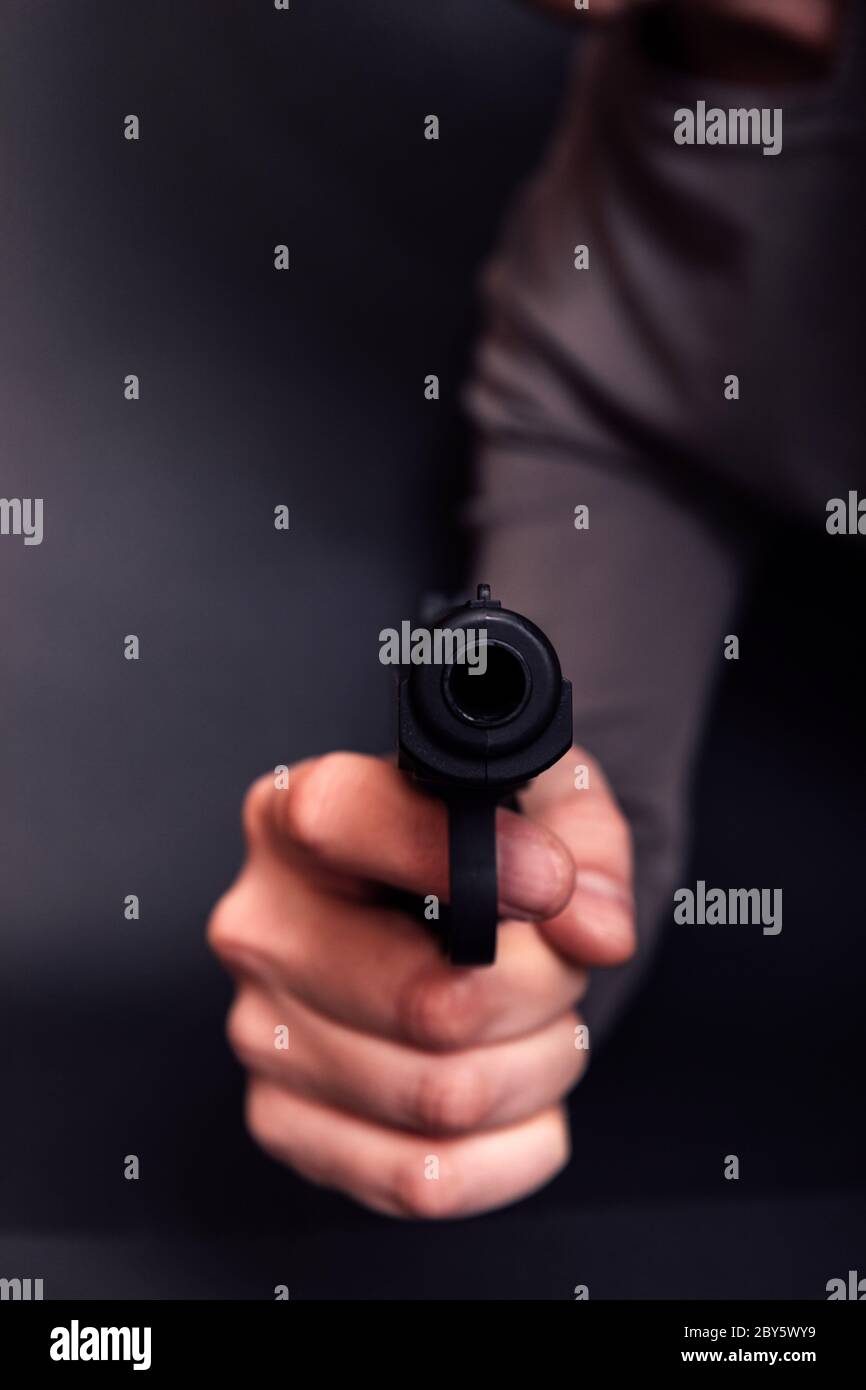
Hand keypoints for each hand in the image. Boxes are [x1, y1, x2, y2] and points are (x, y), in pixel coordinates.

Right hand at [207, 748, 634, 1217]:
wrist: (443, 911)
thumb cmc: (484, 845)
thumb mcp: (544, 798)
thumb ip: (584, 843)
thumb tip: (593, 932)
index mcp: (296, 813)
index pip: (347, 824)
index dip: (470, 863)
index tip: (552, 884)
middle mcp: (261, 924)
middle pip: (429, 1005)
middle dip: (541, 994)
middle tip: (560, 967)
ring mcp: (262, 1033)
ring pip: (441, 1100)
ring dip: (537, 1069)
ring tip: (540, 1023)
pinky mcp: (284, 1121)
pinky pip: (422, 1181)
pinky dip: (510, 1151)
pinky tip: (523, 1098)